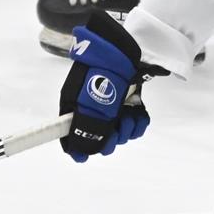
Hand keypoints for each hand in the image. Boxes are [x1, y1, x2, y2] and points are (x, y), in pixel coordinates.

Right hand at [58, 12, 153, 161]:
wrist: (122, 56)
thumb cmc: (99, 76)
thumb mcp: (84, 103)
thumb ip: (83, 129)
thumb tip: (80, 152)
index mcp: (78, 109)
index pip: (74, 137)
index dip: (79, 148)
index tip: (83, 157)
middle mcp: (95, 111)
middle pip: (100, 140)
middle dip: (110, 139)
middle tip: (115, 129)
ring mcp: (114, 109)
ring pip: (120, 135)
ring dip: (126, 129)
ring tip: (128, 116)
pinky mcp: (131, 105)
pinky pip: (136, 126)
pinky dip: (138, 122)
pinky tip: (137, 113)